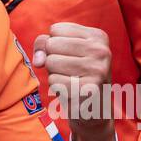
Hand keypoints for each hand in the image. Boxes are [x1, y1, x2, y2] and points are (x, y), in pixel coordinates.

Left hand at [33, 23, 115, 140]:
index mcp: (98, 37)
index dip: (53, 44)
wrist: (93, 111)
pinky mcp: (88, 89)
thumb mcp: (62, 52)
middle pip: (52, 44)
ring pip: (50, 62)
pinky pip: (53, 80)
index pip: (55, 29)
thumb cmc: (75, 75)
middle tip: (70, 71)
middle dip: (53, 59)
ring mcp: (97, 70)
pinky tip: (72, 92)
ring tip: (71, 81)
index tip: (69, 56)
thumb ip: (43, 45)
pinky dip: (57, 88)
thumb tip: (38, 60)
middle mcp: (101, 51)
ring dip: (54, 74)